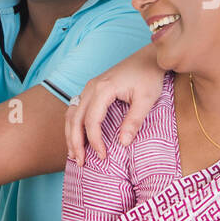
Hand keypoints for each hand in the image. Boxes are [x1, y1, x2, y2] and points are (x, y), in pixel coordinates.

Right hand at [64, 45, 164, 165]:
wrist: (149, 57)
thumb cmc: (149, 76)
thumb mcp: (147, 99)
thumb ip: (134, 120)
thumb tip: (123, 143)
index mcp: (103, 89)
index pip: (91, 120)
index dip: (95, 141)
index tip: (102, 156)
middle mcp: (91, 87)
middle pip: (75, 118)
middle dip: (75, 142)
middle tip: (80, 162)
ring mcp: (89, 87)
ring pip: (71, 114)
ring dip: (70, 135)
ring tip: (74, 155)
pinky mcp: (92, 89)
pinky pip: (76, 109)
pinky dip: (73, 125)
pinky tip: (77, 138)